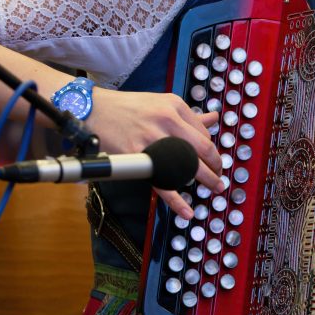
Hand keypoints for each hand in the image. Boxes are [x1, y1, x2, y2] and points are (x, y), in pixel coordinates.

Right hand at [86, 89, 222, 217]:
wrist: (94, 110)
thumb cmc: (128, 108)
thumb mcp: (161, 104)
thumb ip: (188, 116)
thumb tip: (213, 119)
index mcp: (175, 106)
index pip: (204, 134)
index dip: (212, 151)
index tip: (213, 161)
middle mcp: (167, 120)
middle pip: (202, 150)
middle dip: (216, 167)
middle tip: (220, 179)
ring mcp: (152, 138)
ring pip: (186, 165)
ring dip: (205, 180)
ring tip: (214, 189)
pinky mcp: (137, 155)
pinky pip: (161, 181)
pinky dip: (176, 200)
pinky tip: (186, 210)